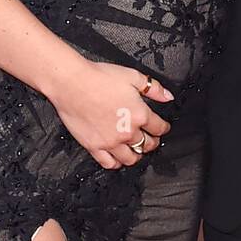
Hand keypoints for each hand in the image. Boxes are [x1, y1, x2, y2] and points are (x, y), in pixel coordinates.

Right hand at [50, 59, 173, 170]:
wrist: (73, 84)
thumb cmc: (100, 77)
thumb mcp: (133, 76)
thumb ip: (153, 88)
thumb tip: (168, 96)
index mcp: (139, 114)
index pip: (159, 127)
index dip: (164, 128)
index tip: (163, 128)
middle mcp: (127, 132)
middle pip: (146, 144)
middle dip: (152, 142)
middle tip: (152, 139)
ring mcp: (110, 142)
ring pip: (130, 158)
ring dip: (137, 155)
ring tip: (137, 150)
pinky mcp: (94, 147)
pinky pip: (109, 163)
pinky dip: (116, 163)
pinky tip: (118, 158)